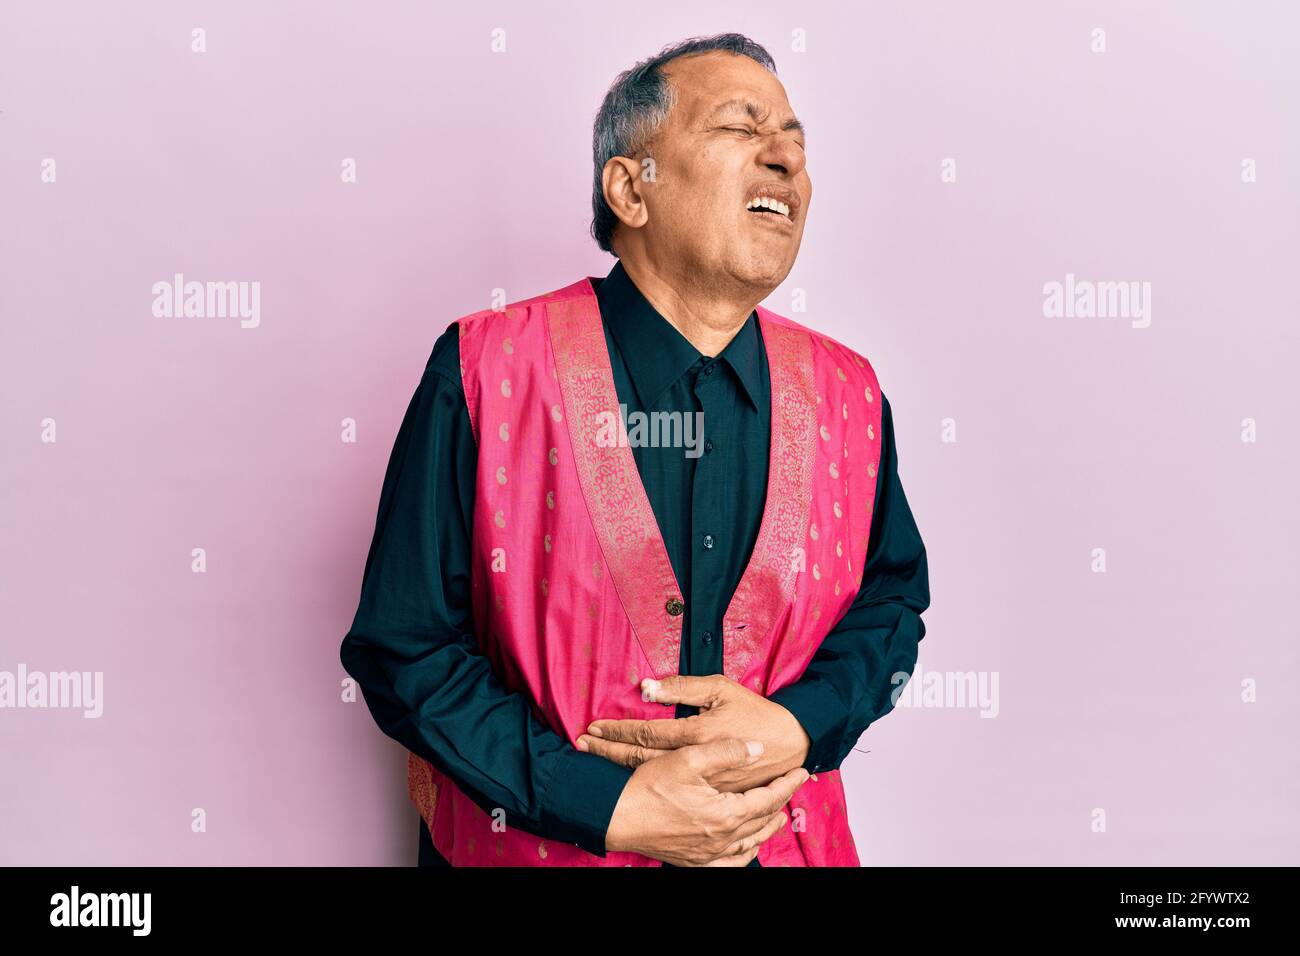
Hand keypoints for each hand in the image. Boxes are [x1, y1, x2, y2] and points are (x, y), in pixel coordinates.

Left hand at [577, 674, 811, 792]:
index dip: (617, 729)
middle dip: (607, 750)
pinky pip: (670, 790)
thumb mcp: (721, 689)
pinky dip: (644, 784)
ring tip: (594, 761)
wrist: (788, 745)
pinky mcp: (707, 795)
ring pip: (650, 776)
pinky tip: (626, 781)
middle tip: (583, 744)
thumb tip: (647, 687)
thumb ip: (683, 688)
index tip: (594, 726)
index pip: (645, 731)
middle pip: (639, 757)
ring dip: (618, 767)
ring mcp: (700, 782)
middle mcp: (694, 761)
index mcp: (695, 733)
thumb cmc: (754, 712)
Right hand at [603, 737, 808, 865]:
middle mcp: (722, 839)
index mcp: (727, 813)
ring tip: (777, 817)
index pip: (768, 798)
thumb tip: (758, 749)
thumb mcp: (690, 758)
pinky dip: (744, 855)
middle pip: (762, 822)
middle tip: (792, 789)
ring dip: (766, 829)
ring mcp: (708, 854)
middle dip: (780, 803)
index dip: (787, 784)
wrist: (617, 817)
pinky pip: (729, 865)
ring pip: (749, 844)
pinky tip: (747, 847)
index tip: (802, 772)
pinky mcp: (693, 861)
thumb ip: (728, 751)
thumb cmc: (649, 787)